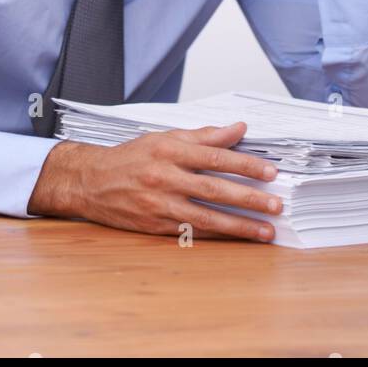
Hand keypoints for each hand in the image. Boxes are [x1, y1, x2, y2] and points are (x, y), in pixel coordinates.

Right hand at [28, 122, 281, 240]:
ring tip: (265, 231)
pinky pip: (191, 232)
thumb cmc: (131, 157)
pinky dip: (216, 235)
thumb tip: (238, 129)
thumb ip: (204, 135)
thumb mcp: (165, 137)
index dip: (245, 165)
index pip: (215, 157)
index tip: (270, 173)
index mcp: (170, 151)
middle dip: (248, 199)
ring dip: (239, 226)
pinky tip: (236, 238)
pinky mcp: (155, 226)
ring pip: (205, 217)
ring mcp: (159, 205)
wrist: (91, 182)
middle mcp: (165, 178)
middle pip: (214, 189)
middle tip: (276, 205)